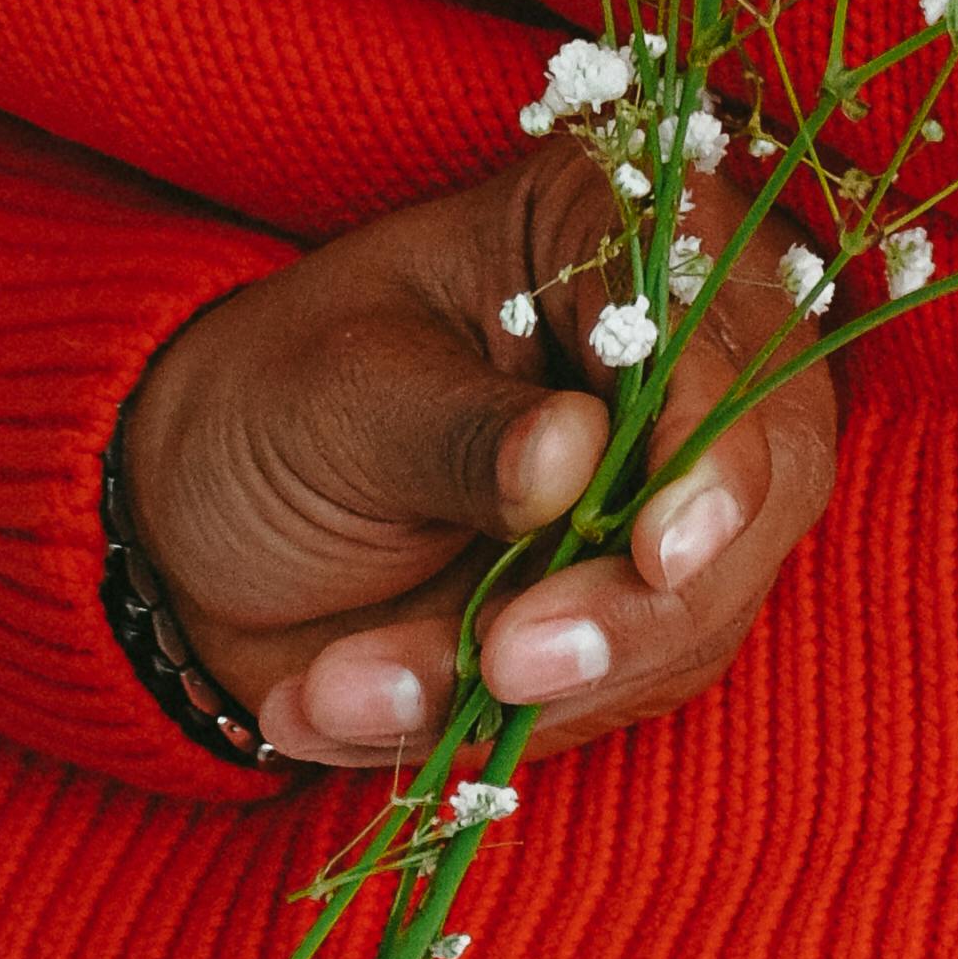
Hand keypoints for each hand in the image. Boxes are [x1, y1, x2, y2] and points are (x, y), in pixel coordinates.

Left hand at [120, 147, 835, 771]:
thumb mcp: (342, 394)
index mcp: (616, 232)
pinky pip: (612, 695)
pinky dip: (484, 726)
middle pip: (758, 493)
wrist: (200, 531)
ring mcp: (665, 496)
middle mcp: (678, 360)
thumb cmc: (272, 403)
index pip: (721, 336)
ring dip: (529, 687)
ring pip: (693, 618)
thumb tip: (576, 458)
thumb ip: (462, 430)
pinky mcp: (628, 613)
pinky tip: (340, 703)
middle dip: (636, 609)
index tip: (660, 552)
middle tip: (504, 665)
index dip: (711, 453)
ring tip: (340, 688)